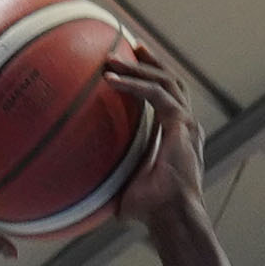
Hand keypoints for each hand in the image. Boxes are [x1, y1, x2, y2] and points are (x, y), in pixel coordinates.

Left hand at [102, 46, 203, 234]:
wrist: (172, 218)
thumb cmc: (149, 211)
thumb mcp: (123, 186)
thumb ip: (109, 175)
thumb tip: (78, 183)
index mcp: (176, 136)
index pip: (166, 99)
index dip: (150, 80)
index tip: (130, 67)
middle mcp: (185, 126)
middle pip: (171, 81)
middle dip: (150, 62)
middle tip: (128, 47)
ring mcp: (187, 124)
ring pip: (165, 81)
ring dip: (138, 67)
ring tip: (113, 58)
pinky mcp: (182, 125)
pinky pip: (157, 94)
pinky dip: (134, 85)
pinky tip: (110, 80)